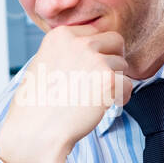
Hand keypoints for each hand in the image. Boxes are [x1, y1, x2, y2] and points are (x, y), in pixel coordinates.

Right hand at [0, 24, 133, 162]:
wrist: (35, 131)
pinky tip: (104, 107)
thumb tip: (92, 47)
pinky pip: (128, 84)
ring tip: (97, 98)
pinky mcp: (109, 80)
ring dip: (115, 81)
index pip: (95, 31)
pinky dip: (120, 98)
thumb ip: (67, 50)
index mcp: (61, 35)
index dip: (97, 50)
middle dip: (113, 58)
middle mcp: (79, 43)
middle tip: (103, 80)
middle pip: (115, 41)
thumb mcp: (44, 62)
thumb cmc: (36, 104)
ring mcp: (95, 60)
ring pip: (122, 64)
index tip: (91, 69)